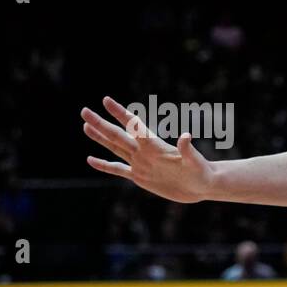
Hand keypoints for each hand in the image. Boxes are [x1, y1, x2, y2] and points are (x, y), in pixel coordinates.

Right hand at [81, 96, 216, 202]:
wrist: (201, 186)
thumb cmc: (201, 172)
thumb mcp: (195, 161)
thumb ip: (188, 149)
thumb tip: (186, 136)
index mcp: (155, 145)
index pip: (134, 125)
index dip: (120, 113)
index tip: (106, 100)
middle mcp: (144, 152)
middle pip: (117, 135)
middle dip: (101, 123)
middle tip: (84, 110)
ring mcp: (140, 164)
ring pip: (115, 148)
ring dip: (100, 138)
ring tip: (86, 126)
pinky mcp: (139, 177)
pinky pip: (118, 170)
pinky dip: (104, 165)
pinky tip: (90, 159)